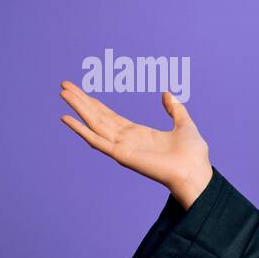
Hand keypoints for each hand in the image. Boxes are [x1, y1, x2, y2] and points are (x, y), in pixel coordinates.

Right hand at [58, 82, 212, 207]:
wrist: (195, 172)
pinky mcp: (121, 155)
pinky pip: (96, 140)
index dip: (95, 103)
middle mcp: (127, 140)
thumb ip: (174, 109)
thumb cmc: (193, 154)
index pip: (110, 116)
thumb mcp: (184, 123)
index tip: (81, 91)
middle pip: (98, 117)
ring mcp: (122, 148)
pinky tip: (67, 118)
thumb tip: (167, 93)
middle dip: (81, 101)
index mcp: (139, 134)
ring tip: (63, 92)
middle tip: (64, 85)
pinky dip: (80, 130)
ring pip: (93, 124)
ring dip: (78, 108)